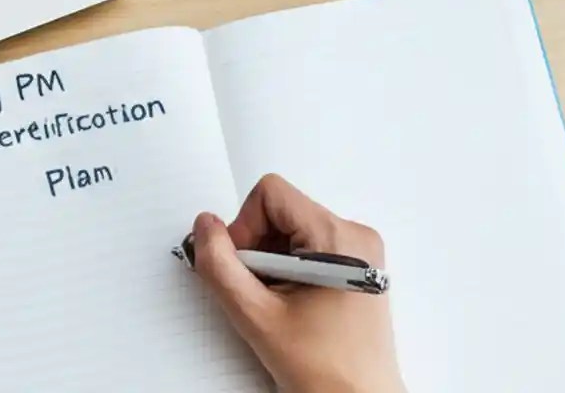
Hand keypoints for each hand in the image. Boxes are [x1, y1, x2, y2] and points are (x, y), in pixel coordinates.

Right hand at [192, 174, 405, 392]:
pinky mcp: (357, 265)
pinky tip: (292, 303)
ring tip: (279, 303)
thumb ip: (220, 265)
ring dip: (270, 261)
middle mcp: (355, 235)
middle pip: (280, 210)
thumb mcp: (256, 316)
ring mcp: (359, 250)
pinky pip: (307, 246)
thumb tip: (205, 226)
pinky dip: (287, 269)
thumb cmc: (324, 370)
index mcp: (338, 239)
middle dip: (256, 248)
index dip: (244, 226)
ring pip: (290, 229)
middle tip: (260, 292)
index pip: (271, 194)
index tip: (245, 267)